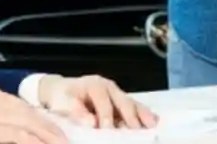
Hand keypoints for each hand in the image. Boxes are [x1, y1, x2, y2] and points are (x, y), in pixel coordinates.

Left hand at [38, 74, 158, 129]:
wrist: (63, 91)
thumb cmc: (63, 98)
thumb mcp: (64, 103)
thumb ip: (77, 112)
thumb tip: (91, 123)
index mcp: (94, 85)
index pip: (103, 102)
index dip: (106, 116)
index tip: (108, 129)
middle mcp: (109, 87)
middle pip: (123, 101)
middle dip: (130, 116)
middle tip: (136, 130)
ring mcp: (117, 93)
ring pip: (132, 103)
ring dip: (142, 115)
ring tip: (152, 125)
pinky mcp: (121, 101)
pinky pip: (135, 107)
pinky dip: (144, 114)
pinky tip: (153, 122)